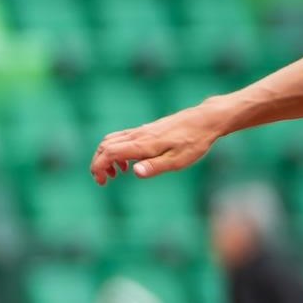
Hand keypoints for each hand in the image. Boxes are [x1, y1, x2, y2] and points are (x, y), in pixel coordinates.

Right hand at [90, 104, 223, 184]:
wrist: (204, 120)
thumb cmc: (193, 142)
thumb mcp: (178, 160)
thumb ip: (155, 167)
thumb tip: (135, 173)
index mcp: (143, 144)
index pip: (109, 152)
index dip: (99, 167)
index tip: (101, 182)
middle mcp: (138, 135)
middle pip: (105, 145)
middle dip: (98, 163)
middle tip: (103, 180)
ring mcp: (142, 130)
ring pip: (112, 140)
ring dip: (106, 156)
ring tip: (115, 174)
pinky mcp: (147, 129)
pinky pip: (123, 137)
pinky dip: (117, 150)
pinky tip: (130, 162)